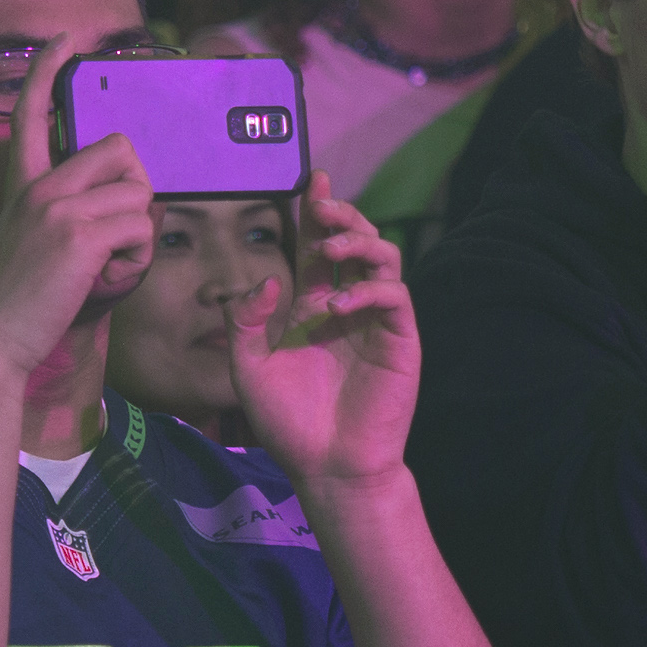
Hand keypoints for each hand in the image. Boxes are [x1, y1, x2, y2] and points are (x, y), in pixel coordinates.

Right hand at [0, 33, 157, 381]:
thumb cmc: (21, 304)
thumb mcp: (37, 244)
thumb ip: (71, 212)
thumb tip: (128, 199)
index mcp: (21, 186)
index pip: (29, 114)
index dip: (46, 72)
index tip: (61, 40)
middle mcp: (38, 187)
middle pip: (121, 151)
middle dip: (137, 190)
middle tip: (119, 232)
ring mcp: (57, 207)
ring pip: (139, 196)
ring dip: (138, 238)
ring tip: (104, 268)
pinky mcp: (79, 233)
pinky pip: (141, 229)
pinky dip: (137, 260)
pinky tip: (106, 279)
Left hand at [227, 172, 419, 496]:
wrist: (327, 466)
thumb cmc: (288, 423)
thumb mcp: (248, 368)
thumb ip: (246, 322)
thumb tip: (270, 277)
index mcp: (314, 306)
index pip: (319, 246)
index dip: (317, 212)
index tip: (311, 179)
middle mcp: (348, 305)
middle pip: (356, 239)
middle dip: (341, 215)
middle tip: (321, 206)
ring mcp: (376, 320)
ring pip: (384, 257)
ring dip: (358, 242)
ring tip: (328, 252)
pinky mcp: (399, 340)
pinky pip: (395, 296)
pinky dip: (369, 290)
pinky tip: (339, 307)